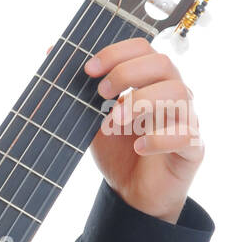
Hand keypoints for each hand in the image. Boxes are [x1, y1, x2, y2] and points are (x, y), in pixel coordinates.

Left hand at [81, 37, 202, 223]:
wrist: (132, 193)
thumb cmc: (118, 150)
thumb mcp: (91, 119)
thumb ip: (77, 91)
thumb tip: (47, 53)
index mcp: (149, 81)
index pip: (143, 48)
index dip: (116, 53)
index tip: (89, 69)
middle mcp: (172, 94)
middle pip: (163, 63)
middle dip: (127, 72)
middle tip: (100, 92)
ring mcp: (186, 119)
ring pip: (179, 93)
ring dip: (140, 102)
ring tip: (113, 122)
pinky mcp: (192, 148)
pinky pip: (186, 135)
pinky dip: (160, 139)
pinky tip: (138, 147)